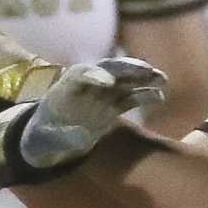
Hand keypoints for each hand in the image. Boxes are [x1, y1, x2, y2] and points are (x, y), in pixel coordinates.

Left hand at [19, 57, 167, 168]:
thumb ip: (61, 137)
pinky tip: (160, 96)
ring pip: (124, 80)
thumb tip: (81, 140)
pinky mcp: (113, 105)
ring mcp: (102, 94)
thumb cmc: (44, 134)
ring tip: (162, 79)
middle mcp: (87, 85)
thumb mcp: (46, 138)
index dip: (94, 76)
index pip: (81, 74)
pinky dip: (145, 94)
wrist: (51, 138)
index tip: (108, 84)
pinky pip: (131, 97)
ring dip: (143, 77)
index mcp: (67, 86)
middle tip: (146, 69)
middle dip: (127, 68)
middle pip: (109, 69)